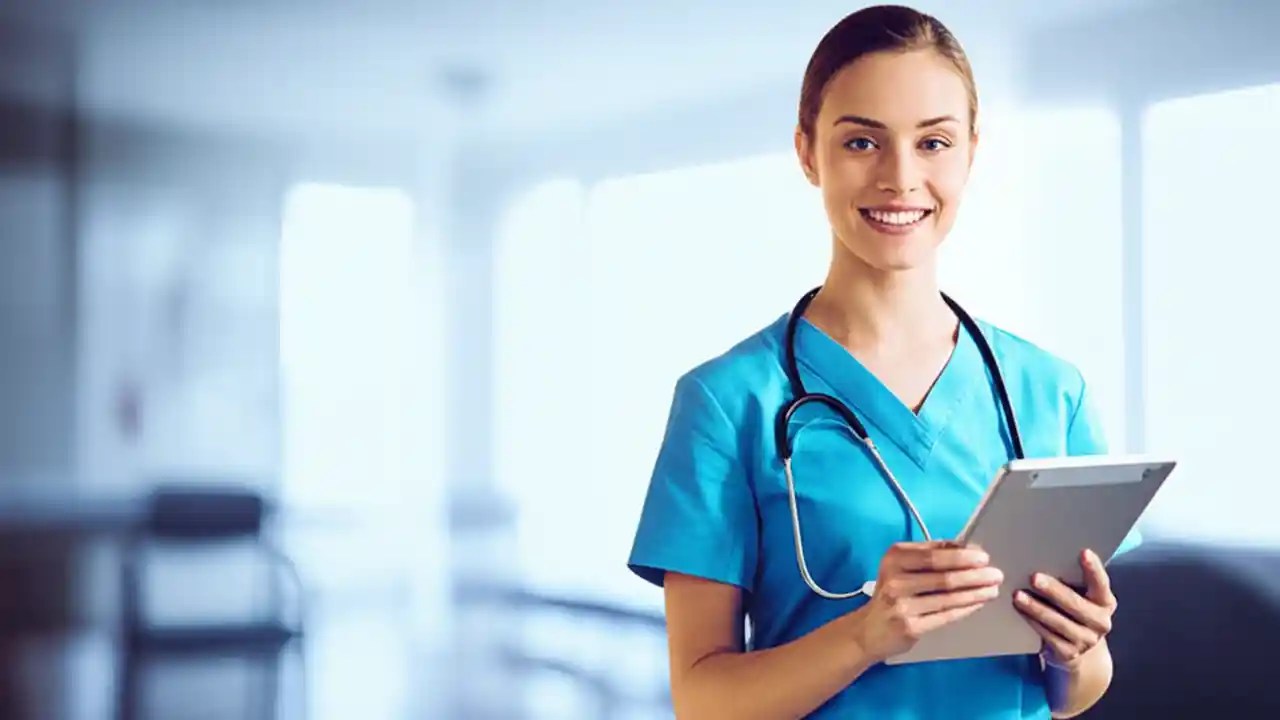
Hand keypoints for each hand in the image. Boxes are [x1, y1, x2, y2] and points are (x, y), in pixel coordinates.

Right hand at [854, 541, 1003, 662]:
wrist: (868, 630)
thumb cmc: (891, 594)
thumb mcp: (901, 567)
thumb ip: (929, 555)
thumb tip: (965, 547)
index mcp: (894, 558)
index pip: (934, 555)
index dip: (962, 556)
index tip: (983, 557)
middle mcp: (895, 580)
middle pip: (944, 577)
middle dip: (975, 575)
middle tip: (996, 574)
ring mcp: (902, 605)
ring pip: (948, 597)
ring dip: (976, 592)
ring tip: (993, 589)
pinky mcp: (911, 627)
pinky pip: (946, 615)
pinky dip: (966, 608)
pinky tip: (978, 603)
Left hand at [1014, 549, 1116, 669]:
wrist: (1081, 650)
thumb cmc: (1075, 610)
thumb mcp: (1081, 596)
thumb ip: (1073, 580)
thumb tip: (1045, 555)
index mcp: (1105, 602)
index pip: (1101, 583)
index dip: (1093, 569)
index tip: (1084, 552)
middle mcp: (1101, 622)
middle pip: (1076, 605)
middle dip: (1054, 590)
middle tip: (1033, 577)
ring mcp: (1086, 640)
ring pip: (1059, 622)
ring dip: (1036, 608)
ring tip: (1018, 595)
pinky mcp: (1069, 653)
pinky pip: (1048, 636)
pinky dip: (1033, 622)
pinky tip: (1020, 612)